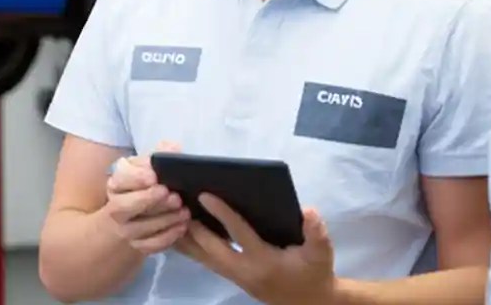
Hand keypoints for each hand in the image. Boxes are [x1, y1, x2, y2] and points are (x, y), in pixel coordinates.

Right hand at [104, 141, 189, 255]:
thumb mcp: (148, 167)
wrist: (133, 216)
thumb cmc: (145, 185)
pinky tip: (182, 227)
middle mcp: (115, 207)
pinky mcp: (137, 246)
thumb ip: (159, 155)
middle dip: (149, 201)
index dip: (136, 178)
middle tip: (174, 196)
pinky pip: (149, 246)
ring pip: (139, 228)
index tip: (154, 176)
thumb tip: (172, 147)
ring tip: (185, 212)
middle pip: (125, 206)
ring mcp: (125, 229)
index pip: (120, 180)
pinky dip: (167, 238)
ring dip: (164, 220)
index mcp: (117, 183)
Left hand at [176, 193, 335, 304]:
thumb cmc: (315, 272)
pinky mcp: (233, 277)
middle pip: (211, 248)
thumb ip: (316, 232)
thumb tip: (309, 211)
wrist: (310, 301)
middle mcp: (244, 270)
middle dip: (193, 228)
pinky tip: (182, 234)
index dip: (222, 213)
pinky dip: (194, 248)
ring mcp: (236, 276)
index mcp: (263, 260)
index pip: (238, 233)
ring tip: (168, 218)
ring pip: (205, 258)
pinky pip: (208, 262)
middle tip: (176, 204)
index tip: (204, 195)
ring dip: (188, 240)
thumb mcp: (322, 253)